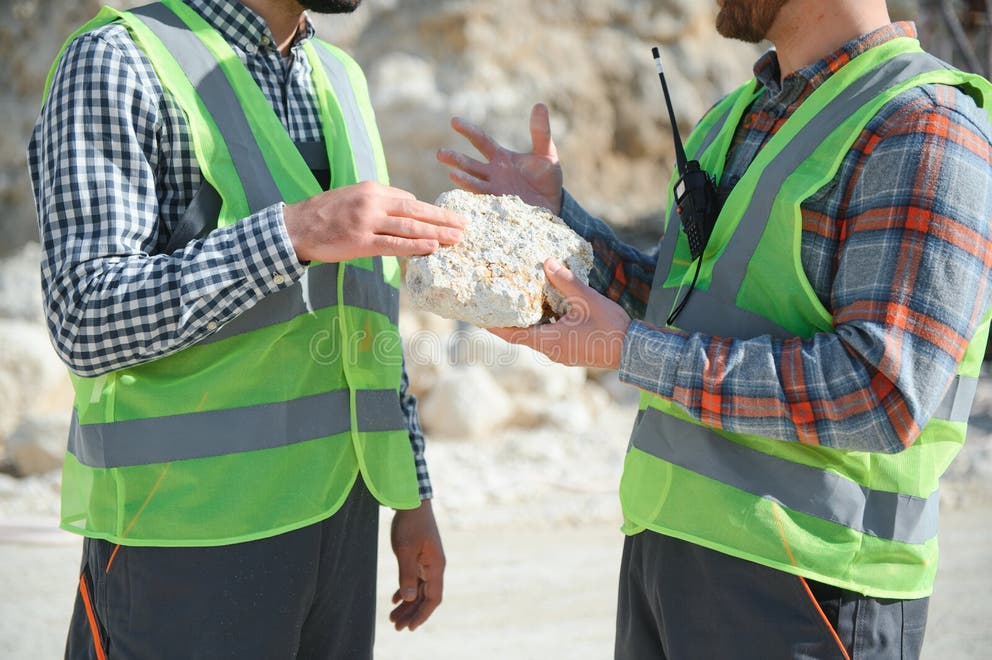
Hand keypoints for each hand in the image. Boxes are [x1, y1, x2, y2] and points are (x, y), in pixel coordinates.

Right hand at [282, 181, 465, 262]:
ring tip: (456, 238)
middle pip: (415, 210)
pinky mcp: (361, 241)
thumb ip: (378, 202)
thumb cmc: (324, 214)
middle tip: (464, 224)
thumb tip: (405, 207)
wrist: (295, 226)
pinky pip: (394, 244)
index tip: (447, 219)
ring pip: (409, 227)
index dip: (428, 212)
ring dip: (436, 232)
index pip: (407, 200)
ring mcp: (367, 222)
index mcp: (372, 189)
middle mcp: (373, 201)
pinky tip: (433, 248)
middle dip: (442, 218)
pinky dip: (415, 246)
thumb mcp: (352, 197)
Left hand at [389, 499, 444, 631]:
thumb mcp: (405, 550)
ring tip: (392, 618)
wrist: (412, 501)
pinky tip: (395, 599)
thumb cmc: (410, 524)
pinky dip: (406, 591)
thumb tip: (409, 598)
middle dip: (412, 613)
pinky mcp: (420, 557)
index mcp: (436, 566)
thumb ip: (407, 575)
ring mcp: (428, 562)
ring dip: (408, 604)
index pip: (433, 598)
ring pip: (419, 590)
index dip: (422, 614)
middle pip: (426, 597)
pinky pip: (415, 580)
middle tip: (396, 627)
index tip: (410, 627)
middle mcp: (435, 567)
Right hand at [437, 103, 563, 214]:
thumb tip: (540, 105)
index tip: (454, 121)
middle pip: (469, 164)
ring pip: (473, 183)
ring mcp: (493, 191)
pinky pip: (483, 202)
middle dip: (455, 159)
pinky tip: (467, 196)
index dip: (468, 131)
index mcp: (500, 158)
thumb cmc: (547, 178)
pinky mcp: (498, 207)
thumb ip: (541, 133)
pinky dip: (474, 199)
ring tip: (452, 173)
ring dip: (462, 179)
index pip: (481, 141)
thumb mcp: (546, 153)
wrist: (553, 205)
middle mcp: (492, 174)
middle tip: (440, 153)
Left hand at [489, 259, 630, 368]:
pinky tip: (546, 308)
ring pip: (536, 335)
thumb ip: (566, 282)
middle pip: (522, 335)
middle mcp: (550, 350)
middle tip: (497, 302)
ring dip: (527, 321)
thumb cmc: (610, 328)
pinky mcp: (569, 351)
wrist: (633, 350)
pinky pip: (549, 337)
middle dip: (509, 320)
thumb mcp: (587, 300)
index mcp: (549, 341)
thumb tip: (546, 263)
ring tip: (518, 301)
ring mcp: (560, 353)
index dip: (495, 326)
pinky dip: (542, 324)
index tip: (479, 317)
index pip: (513, 335)